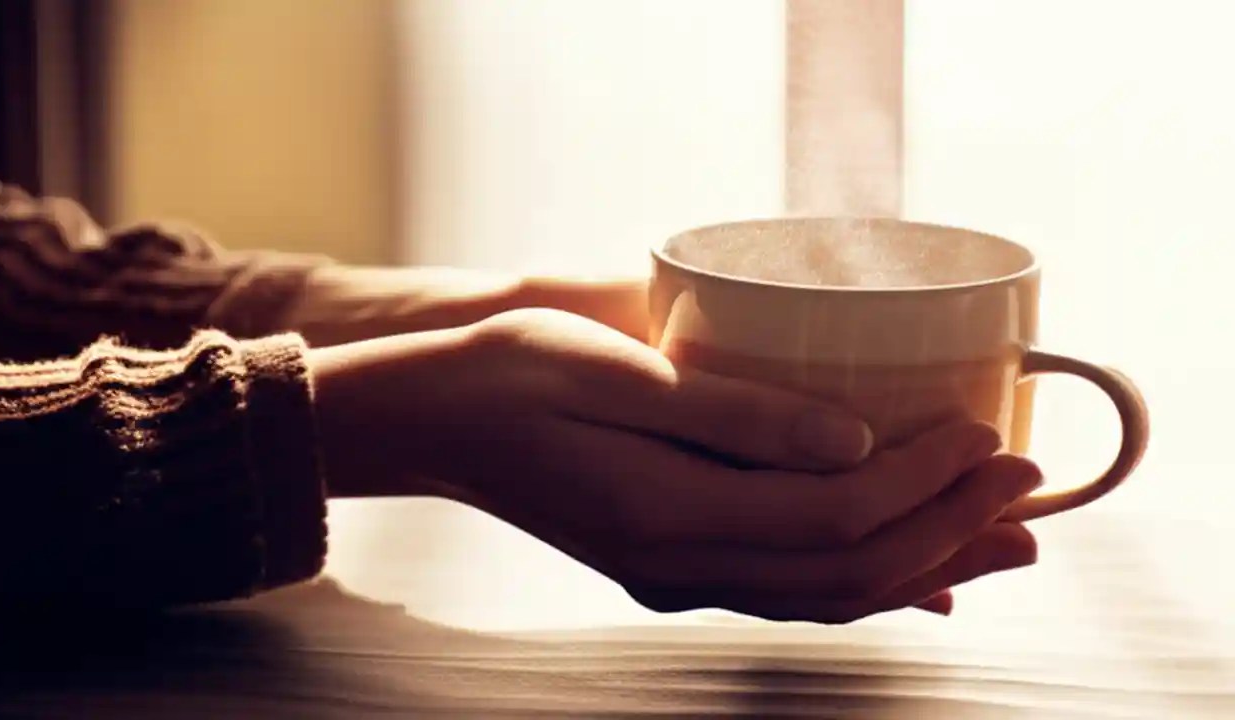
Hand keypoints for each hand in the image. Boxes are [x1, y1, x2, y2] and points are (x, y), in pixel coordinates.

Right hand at [311, 308, 1039, 622]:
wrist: (437, 420)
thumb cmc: (514, 373)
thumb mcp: (616, 370)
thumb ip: (731, 411)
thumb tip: (853, 442)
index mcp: (665, 513)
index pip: (834, 515)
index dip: (926, 481)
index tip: (985, 430)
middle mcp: (676, 565)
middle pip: (847, 572)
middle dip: (950, 532)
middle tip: (1028, 486)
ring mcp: (672, 576)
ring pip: (826, 596)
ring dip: (922, 567)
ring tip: (1001, 538)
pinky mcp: (670, 565)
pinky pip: (789, 593)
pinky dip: (862, 582)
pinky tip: (910, 572)